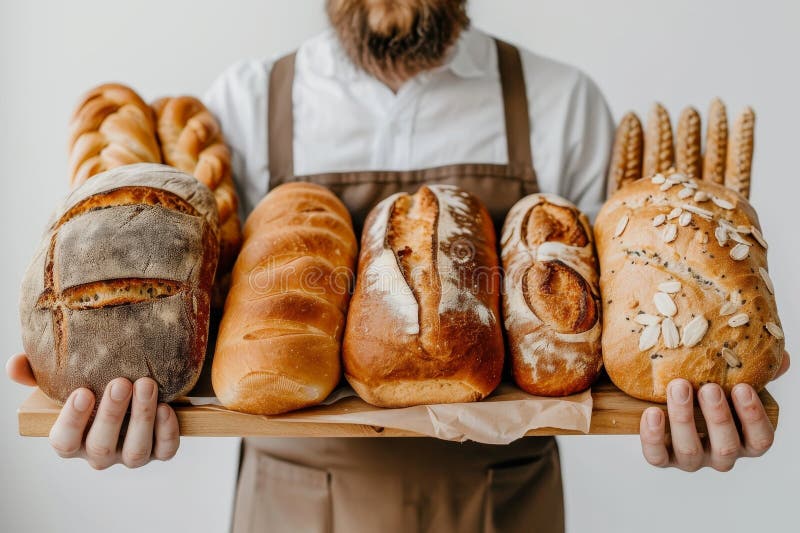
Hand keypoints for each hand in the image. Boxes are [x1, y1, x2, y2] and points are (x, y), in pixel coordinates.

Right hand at [7, 353, 179, 468]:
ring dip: (141, 418)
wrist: (134, 386)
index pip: (64, 442)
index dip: (72, 421)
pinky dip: (166, 431)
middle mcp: (100, 453)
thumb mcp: (65, 379)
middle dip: (111, 415)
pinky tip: (166, 407)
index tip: (83, 392)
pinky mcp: (159, 451)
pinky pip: (165, 451)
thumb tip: (16, 364)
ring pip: (135, 451)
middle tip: (121, 382)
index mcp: (73, 440)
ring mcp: (130, 454)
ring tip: (146, 384)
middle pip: (101, 447)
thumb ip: (36, 373)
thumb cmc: (94, 385)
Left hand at [639, 351, 789, 471]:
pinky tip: (652, 412)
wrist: (666, 393)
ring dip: (684, 419)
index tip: (742, 387)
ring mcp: (690, 459)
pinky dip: (653, 436)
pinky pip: (657, 456)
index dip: (754, 417)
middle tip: (709, 387)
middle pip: (726, 447)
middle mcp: (720, 454)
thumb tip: (780, 357)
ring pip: (690, 451)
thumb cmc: (707, 389)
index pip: (760, 439)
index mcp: (743, 439)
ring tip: (679, 387)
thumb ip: (755, 371)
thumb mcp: (732, 379)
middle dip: (718, 416)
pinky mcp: (661, 457)